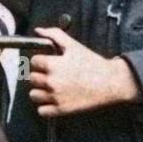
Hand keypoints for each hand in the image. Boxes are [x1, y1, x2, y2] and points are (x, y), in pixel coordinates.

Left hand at [28, 27, 142, 116]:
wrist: (110, 82)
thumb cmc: (92, 63)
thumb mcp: (74, 45)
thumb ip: (54, 35)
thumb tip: (38, 31)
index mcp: (53, 65)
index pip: (34, 61)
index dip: (40, 61)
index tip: (47, 63)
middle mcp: (52, 82)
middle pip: (32, 78)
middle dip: (40, 75)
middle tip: (51, 74)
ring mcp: (56, 97)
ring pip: (34, 95)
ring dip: (40, 91)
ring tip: (51, 87)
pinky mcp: (61, 110)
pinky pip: (42, 111)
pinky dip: (45, 106)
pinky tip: (53, 99)